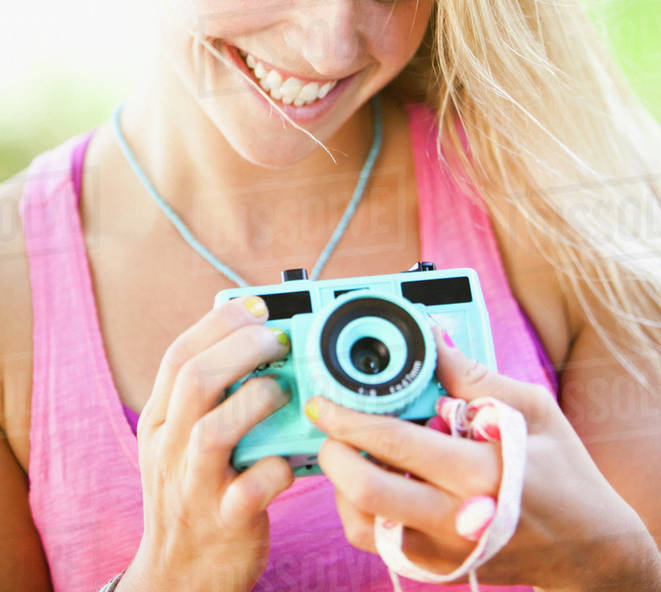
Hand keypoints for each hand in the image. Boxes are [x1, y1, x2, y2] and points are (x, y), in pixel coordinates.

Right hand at [121, 297, 293, 591]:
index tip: (257, 309)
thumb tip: (257, 336)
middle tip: (279, 342)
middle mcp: (170, 450)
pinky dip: (275, 468)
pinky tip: (288, 459)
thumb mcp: (180, 440)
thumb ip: (208, 395)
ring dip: (258, 400)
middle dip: (244, 349)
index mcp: (159, 422)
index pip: (178, 356)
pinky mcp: (226, 523)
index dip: (220, 323)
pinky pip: (250, 488)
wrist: (179, 575)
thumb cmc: (193, 491)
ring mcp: (195, 488)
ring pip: (214, 431)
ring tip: (284, 393)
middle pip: (195, 381)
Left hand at [310, 326, 648, 589]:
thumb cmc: (564, 471)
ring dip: (342, 486)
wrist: (590, 547)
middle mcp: (455, 517)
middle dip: (333, 452)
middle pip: (366, 491)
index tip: (326, 399)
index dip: (350, 417)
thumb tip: (431, 337)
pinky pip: (381, 543)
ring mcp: (444, 549)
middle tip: (329, 425)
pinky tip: (376, 480)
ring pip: (363, 525)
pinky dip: (364, 512)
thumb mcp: (531, 408)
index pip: (395, 441)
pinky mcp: (440, 567)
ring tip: (349, 452)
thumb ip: (473, 375)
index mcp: (479, 470)